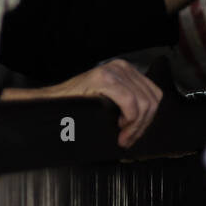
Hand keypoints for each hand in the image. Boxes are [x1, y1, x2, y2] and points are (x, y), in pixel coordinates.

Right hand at [0, 59, 162, 147]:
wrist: (51, 104)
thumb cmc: (78, 107)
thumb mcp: (110, 102)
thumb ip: (130, 105)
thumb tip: (148, 122)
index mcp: (125, 70)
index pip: (154, 95)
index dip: (148, 119)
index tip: (134, 133)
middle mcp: (121, 67)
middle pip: (152, 100)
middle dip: (143, 125)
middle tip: (128, 139)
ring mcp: (113, 71)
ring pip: (145, 103)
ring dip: (136, 126)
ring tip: (122, 136)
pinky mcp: (104, 79)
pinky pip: (131, 103)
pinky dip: (129, 120)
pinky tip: (119, 127)